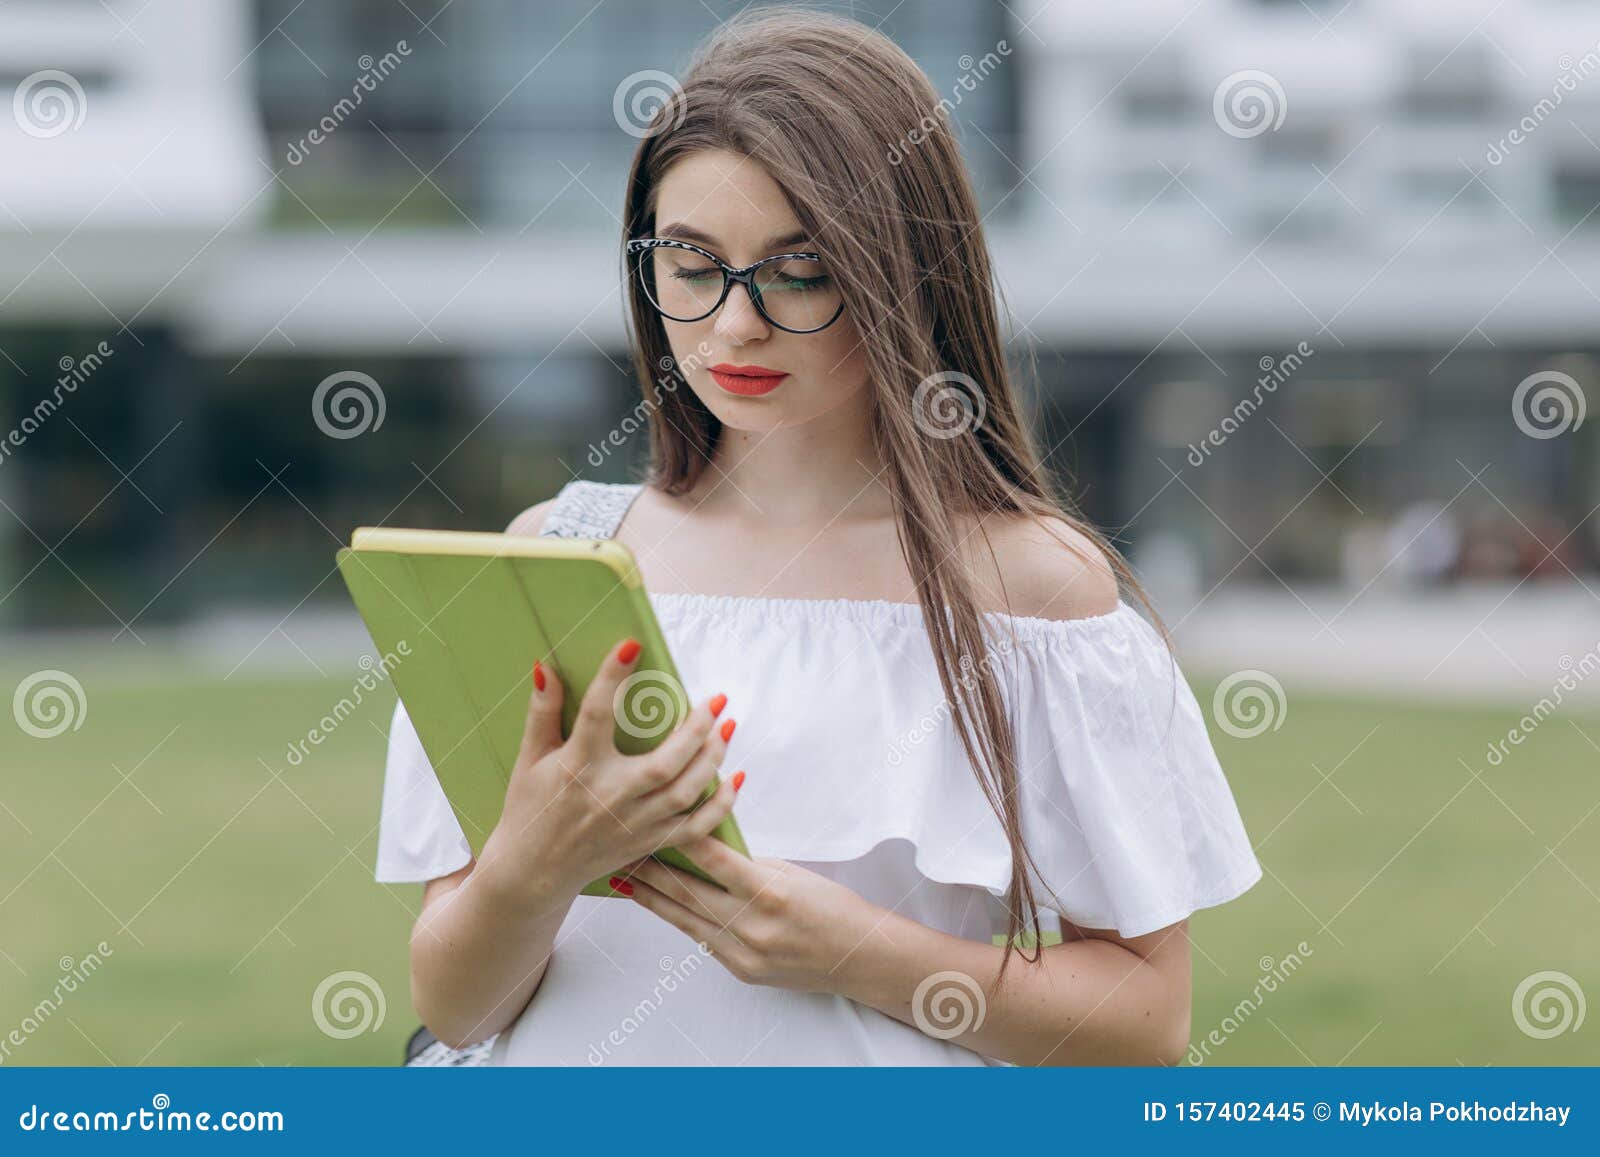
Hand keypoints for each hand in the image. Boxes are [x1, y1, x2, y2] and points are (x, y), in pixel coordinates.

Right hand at [476, 638, 741, 905]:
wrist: (533, 871)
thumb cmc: (529, 807)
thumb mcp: (529, 758)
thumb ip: (543, 712)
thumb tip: (548, 667)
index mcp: (576, 769)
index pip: (597, 716)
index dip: (612, 678)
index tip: (632, 645)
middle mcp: (610, 797)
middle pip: (665, 762)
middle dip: (696, 728)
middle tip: (716, 698)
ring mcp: (634, 824)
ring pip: (686, 791)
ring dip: (713, 757)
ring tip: (727, 725)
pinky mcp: (648, 842)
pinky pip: (695, 827)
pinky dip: (721, 804)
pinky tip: (735, 777)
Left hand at [617, 836, 877, 995]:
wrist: (857, 958)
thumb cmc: (830, 906)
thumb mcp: (792, 874)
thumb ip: (748, 865)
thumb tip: (708, 846)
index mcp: (769, 893)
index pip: (713, 859)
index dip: (678, 837)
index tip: (651, 819)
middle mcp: (751, 926)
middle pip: (687, 891)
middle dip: (649, 869)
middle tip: (618, 848)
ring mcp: (742, 952)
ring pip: (684, 918)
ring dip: (651, 897)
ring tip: (621, 878)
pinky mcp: (739, 970)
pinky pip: (702, 937)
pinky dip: (679, 917)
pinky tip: (657, 903)